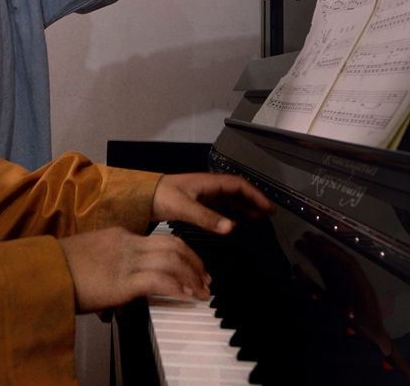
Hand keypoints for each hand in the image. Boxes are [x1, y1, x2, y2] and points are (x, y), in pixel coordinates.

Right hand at [57, 227, 210, 312]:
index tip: (191, 267)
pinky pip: (159, 280)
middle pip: (174, 245)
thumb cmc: (59, 268)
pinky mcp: (123, 281)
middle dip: (195, 262)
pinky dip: (177, 286)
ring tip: (202, 291)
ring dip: (192, 276)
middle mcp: (127, 244)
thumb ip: (107, 263)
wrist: (43, 271)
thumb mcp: (89, 257)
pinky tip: (186, 295)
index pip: (161, 239)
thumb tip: (117, 281)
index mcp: (120, 236)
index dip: (182, 253)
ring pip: (173, 259)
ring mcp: (126, 261)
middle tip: (205, 279)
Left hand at [151, 173, 274, 234]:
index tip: (267, 208)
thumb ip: (206, 218)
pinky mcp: (196, 201)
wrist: (141, 197)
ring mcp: (203, 192)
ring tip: (257, 216)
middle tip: (268, 212)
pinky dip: (231, 210)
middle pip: (238, 189)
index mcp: (208, 182)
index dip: (255, 195)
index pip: (239, 185)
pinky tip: (232, 219)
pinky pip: (220, 203)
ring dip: (244, 204)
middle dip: (254, 199)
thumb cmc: (160, 197)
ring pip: (230, 196)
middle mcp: (208, 185)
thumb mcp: (184, 208)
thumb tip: (230, 227)